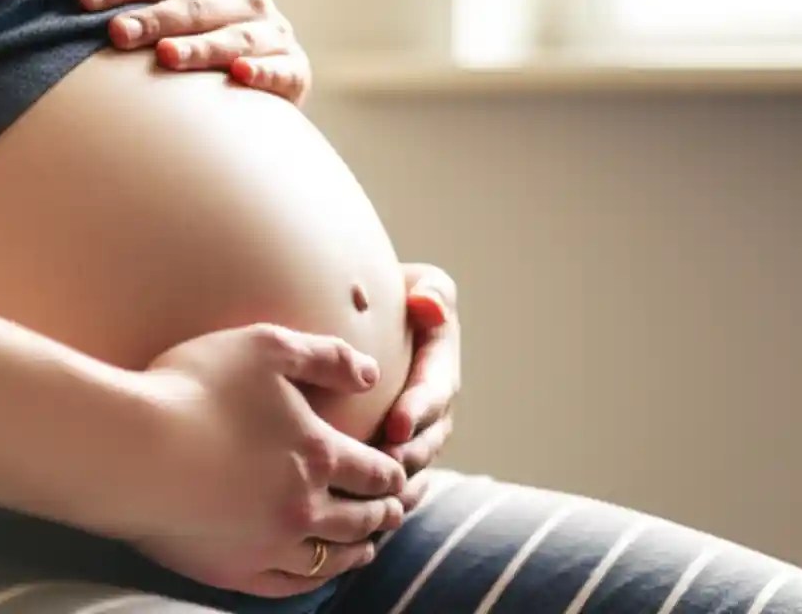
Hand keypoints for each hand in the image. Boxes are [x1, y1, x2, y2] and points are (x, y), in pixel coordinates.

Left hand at [78, 0, 311, 103]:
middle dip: (155, 19)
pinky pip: (279, 70)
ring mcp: (273, 32)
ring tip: (166, 56)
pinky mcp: (294, 68)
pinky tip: (240, 74)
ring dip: (200, 48)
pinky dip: (262, 72)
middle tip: (119, 33)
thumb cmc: (206, 15)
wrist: (267, 56)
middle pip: (195, 7)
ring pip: (234, 39)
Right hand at [117, 323, 404, 597]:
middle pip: (362, 519)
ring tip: (367, 548)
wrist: (127, 449)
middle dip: (384, 514)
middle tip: (396, 513)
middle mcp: (304, 506)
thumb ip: (325, 355)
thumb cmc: (194, 387)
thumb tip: (371, 372)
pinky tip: (314, 573)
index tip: (401, 475)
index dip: (394, 474)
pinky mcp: (231, 570)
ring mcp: (268, 544)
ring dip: (358, 551)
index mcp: (319, 453)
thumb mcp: (266, 347)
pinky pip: (287, 586)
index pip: (376, 472)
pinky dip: (312, 580)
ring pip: (331, 558)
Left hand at [381, 264, 460, 510]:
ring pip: (415, 466)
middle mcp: (433, 403)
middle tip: (382, 470)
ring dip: (399, 486)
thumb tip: (429, 307)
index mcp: (439, 364)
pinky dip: (386, 499)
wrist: (361, 313)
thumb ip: (431, 292)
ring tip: (374, 501)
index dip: (418, 411)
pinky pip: (398, 482)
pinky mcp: (395, 450)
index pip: (434, 391)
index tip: (395, 426)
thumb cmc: (388, 292)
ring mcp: (417, 430)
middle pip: (428, 438)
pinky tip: (363, 517)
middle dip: (408, 457)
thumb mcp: (419, 283)